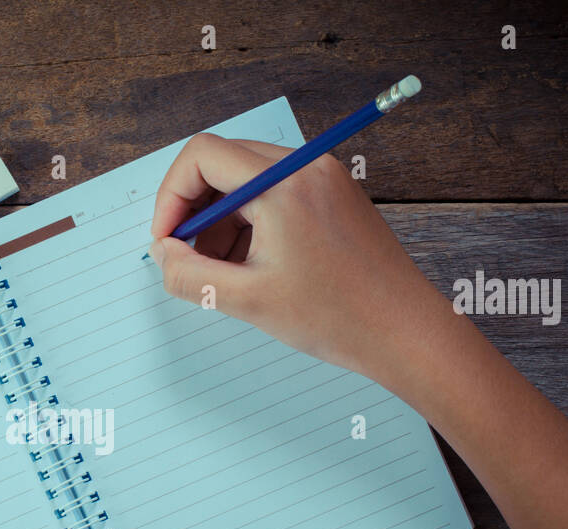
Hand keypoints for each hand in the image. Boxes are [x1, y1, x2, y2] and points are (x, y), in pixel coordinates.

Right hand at [148, 133, 454, 387]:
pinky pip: (276, 192)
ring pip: (247, 179)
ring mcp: (324, 177)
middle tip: (187, 258)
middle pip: (222, 162)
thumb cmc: (337, 317)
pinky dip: (251, 222)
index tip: (168, 242)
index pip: (201, 156)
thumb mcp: (246, 300)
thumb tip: (163, 254)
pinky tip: (252, 267)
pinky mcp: (335, 195)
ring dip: (221, 219)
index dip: (171, 198)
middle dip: (194, 210)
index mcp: (283, 184)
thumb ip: (189, 275)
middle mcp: (305, 166)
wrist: (405, 332)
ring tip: (222, 272)